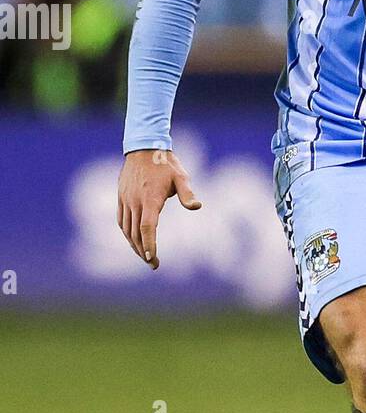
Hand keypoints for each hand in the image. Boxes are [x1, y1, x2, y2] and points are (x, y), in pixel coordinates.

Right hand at [117, 149, 200, 268]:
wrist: (143, 148)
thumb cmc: (166, 164)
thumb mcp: (181, 176)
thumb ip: (187, 193)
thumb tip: (197, 206)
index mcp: (150, 199)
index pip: (147, 228)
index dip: (149, 245)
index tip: (153, 259)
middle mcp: (135, 201)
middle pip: (136, 234)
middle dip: (143, 252)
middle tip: (153, 264)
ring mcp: (126, 200)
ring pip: (127, 229)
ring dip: (134, 246)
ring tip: (144, 257)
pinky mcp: (121, 197)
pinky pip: (121, 220)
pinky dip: (127, 234)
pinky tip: (133, 240)